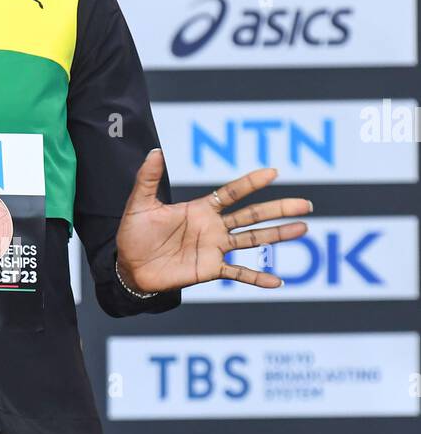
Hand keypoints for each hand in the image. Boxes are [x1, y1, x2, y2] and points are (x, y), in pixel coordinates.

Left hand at [114, 149, 310, 293]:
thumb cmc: (134, 234)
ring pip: (253, 240)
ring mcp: (215, 249)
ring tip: (303, 229)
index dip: (251, 183)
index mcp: (201, 209)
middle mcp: (213, 228)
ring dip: (278, 235)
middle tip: (305, 204)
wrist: (129, 267)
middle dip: (279, 209)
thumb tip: (155, 151)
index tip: (273, 172)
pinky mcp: (210, 270)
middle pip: (252, 215)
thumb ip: (148, 179)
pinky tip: (278, 282)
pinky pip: (238, 274)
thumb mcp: (139, 204)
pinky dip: (257, 277)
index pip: (231, 193)